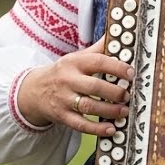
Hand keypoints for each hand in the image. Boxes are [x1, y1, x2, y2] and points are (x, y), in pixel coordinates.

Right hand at [17, 38, 133, 136]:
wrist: (34, 91)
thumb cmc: (63, 73)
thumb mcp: (76, 58)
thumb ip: (97, 50)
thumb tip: (117, 35)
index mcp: (74, 63)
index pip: (98, 62)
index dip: (117, 67)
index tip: (131, 73)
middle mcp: (68, 80)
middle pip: (95, 86)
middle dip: (115, 92)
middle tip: (128, 95)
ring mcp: (64, 99)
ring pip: (89, 106)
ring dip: (110, 110)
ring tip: (124, 111)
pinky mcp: (62, 116)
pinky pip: (80, 124)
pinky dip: (97, 128)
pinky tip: (111, 129)